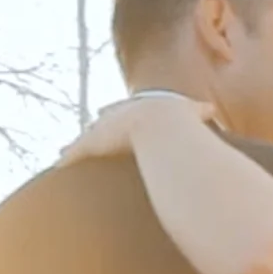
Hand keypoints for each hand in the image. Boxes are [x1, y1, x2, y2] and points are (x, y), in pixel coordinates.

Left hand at [58, 92, 213, 166]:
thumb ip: (199, 111)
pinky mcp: (94, 142)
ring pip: (86, 137)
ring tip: (64, 150)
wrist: (163, 124)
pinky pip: (77, 152)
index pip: (127, 110)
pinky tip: (58, 166)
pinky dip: (69, 158)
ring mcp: (105, 128)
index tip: (113, 114)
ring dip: (77, 144)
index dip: (121, 113)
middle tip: (92, 126)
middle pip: (104, 119)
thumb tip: (214, 109)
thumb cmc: (179, 120)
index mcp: (139, 108)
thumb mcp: (191, 112)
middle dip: (98, 124)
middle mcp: (119, 115)